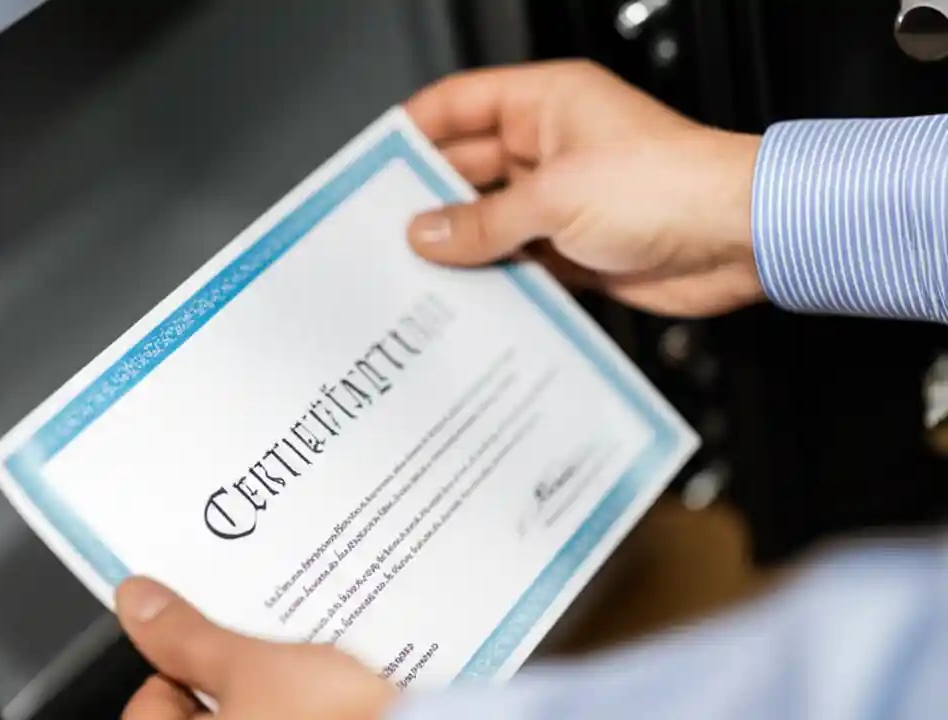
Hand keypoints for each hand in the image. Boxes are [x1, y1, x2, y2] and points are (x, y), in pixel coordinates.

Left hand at [117, 577, 395, 718]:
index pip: (148, 705)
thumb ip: (189, 638)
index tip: (216, 645)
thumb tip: (139, 603)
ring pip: (257, 719)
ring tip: (309, 676)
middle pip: (204, 717)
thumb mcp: (256, 669)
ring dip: (275, 700)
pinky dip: (307, 712)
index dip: (181, 664)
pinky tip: (336, 703)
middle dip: (231, 683)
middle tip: (265, 655)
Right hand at [405, 60, 763, 317]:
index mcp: (545, 104)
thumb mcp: (555, 197)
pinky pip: (516, 260)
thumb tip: (427, 230)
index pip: (458, 105)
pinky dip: (492, 277)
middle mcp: (550, 147)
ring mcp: (562, 199)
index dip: (412, 131)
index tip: (373, 165)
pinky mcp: (575, 248)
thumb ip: (482, 220)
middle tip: (382, 229)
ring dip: (459, 244)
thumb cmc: (672, 185)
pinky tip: (462, 295)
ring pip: (489, 219)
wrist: (741, 240)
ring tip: (414, 269)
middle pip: (467, 166)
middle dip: (428, 197)